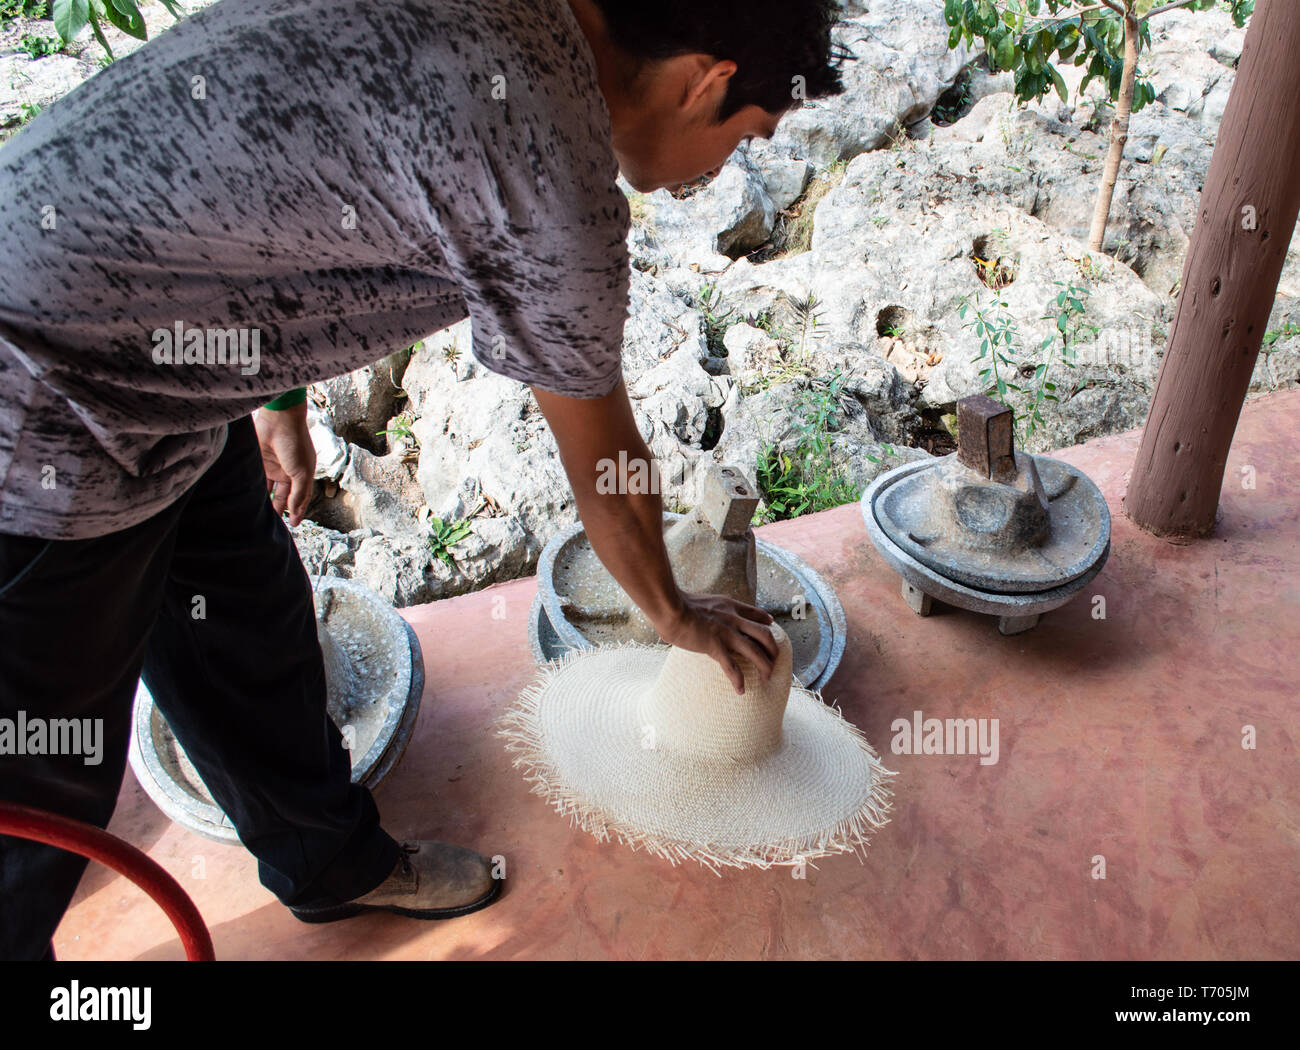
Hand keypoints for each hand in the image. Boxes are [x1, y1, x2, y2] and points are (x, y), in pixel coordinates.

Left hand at [253, 402, 315, 525]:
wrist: (278, 420)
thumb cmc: (295, 442)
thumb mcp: (302, 471)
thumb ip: (299, 492)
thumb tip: (296, 510)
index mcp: (303, 473)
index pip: (301, 496)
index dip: (298, 510)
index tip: (294, 524)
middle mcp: (289, 471)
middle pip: (284, 495)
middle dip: (281, 509)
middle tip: (276, 525)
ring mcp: (274, 467)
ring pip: (270, 490)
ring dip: (267, 502)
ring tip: (263, 517)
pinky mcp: (260, 462)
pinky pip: (258, 480)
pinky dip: (256, 491)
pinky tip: (253, 502)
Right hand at [656, 591, 778, 694]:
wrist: (670, 609)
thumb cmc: (676, 605)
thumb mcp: (699, 602)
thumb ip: (705, 610)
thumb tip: (695, 615)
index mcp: (729, 606)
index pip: (755, 613)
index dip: (766, 621)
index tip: (770, 625)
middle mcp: (733, 619)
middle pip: (764, 634)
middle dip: (772, 649)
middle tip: (773, 660)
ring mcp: (726, 633)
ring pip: (755, 651)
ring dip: (764, 666)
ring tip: (767, 677)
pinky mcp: (715, 646)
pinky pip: (732, 666)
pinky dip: (738, 680)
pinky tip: (741, 690)